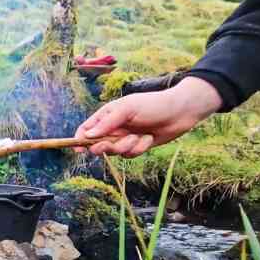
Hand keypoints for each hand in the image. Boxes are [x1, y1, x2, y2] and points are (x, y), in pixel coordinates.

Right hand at [74, 77, 223, 156]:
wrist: (180, 112)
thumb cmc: (153, 105)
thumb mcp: (127, 109)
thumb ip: (107, 123)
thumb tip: (88, 136)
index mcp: (107, 115)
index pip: (87, 129)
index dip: (80, 139)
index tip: (79, 149)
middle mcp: (114, 127)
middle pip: (98, 144)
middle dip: (105, 146)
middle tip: (110, 144)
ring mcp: (125, 138)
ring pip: (115, 152)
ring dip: (127, 146)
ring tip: (139, 137)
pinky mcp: (137, 147)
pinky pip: (131, 154)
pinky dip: (140, 148)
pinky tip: (149, 138)